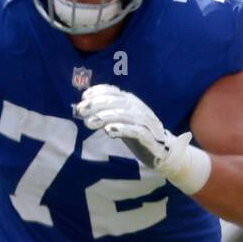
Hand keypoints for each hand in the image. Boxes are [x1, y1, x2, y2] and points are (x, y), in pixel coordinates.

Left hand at [76, 84, 192, 174]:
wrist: (162, 151)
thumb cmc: (138, 134)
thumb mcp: (121, 121)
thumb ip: (107, 115)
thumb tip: (85, 110)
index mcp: (131, 101)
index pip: (113, 91)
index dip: (98, 91)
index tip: (84, 96)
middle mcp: (138, 107)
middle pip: (116, 102)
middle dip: (96, 104)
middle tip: (80, 110)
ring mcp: (144, 121)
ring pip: (123, 114)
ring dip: (105, 117)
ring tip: (90, 122)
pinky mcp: (148, 136)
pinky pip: (135, 131)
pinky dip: (122, 129)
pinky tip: (109, 131)